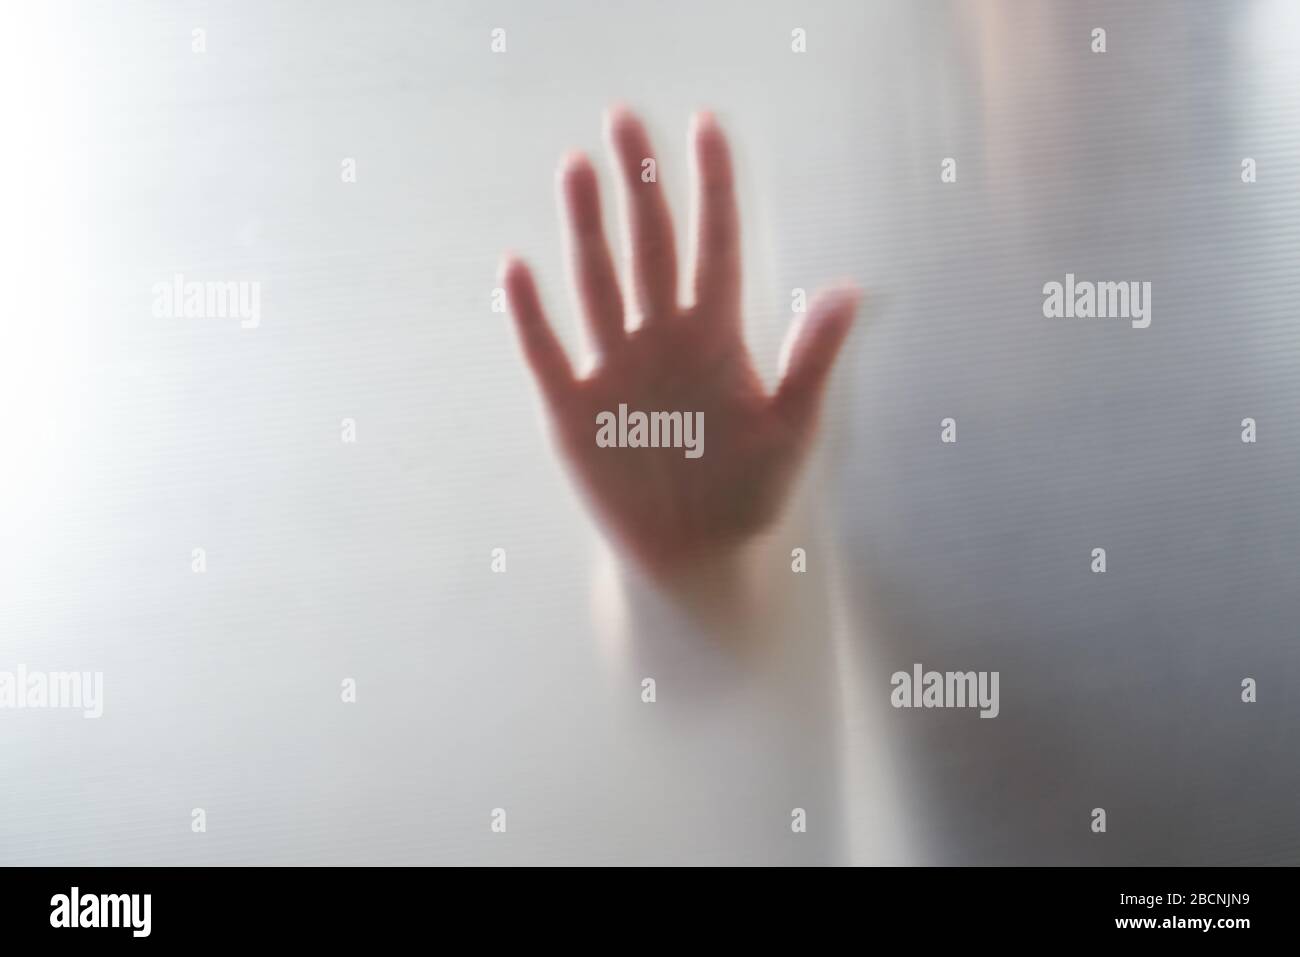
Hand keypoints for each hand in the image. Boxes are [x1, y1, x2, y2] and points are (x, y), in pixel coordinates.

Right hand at [502, 107, 859, 577]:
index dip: (713, 187)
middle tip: (624, 118)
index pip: (715, 245)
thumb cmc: (750, 491)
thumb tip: (849, 288)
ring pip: (598, 284)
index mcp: (716, 336)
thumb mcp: (792, 427)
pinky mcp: (575, 411)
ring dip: (588, 229)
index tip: (707, 125)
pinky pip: (548, 353)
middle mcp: (662, 339)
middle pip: (649, 246)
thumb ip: (812, 359)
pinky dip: (533, 316)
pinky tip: (518, 267)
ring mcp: (615, 369)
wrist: (696, 555)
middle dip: (639, 184)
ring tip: (577, 166)